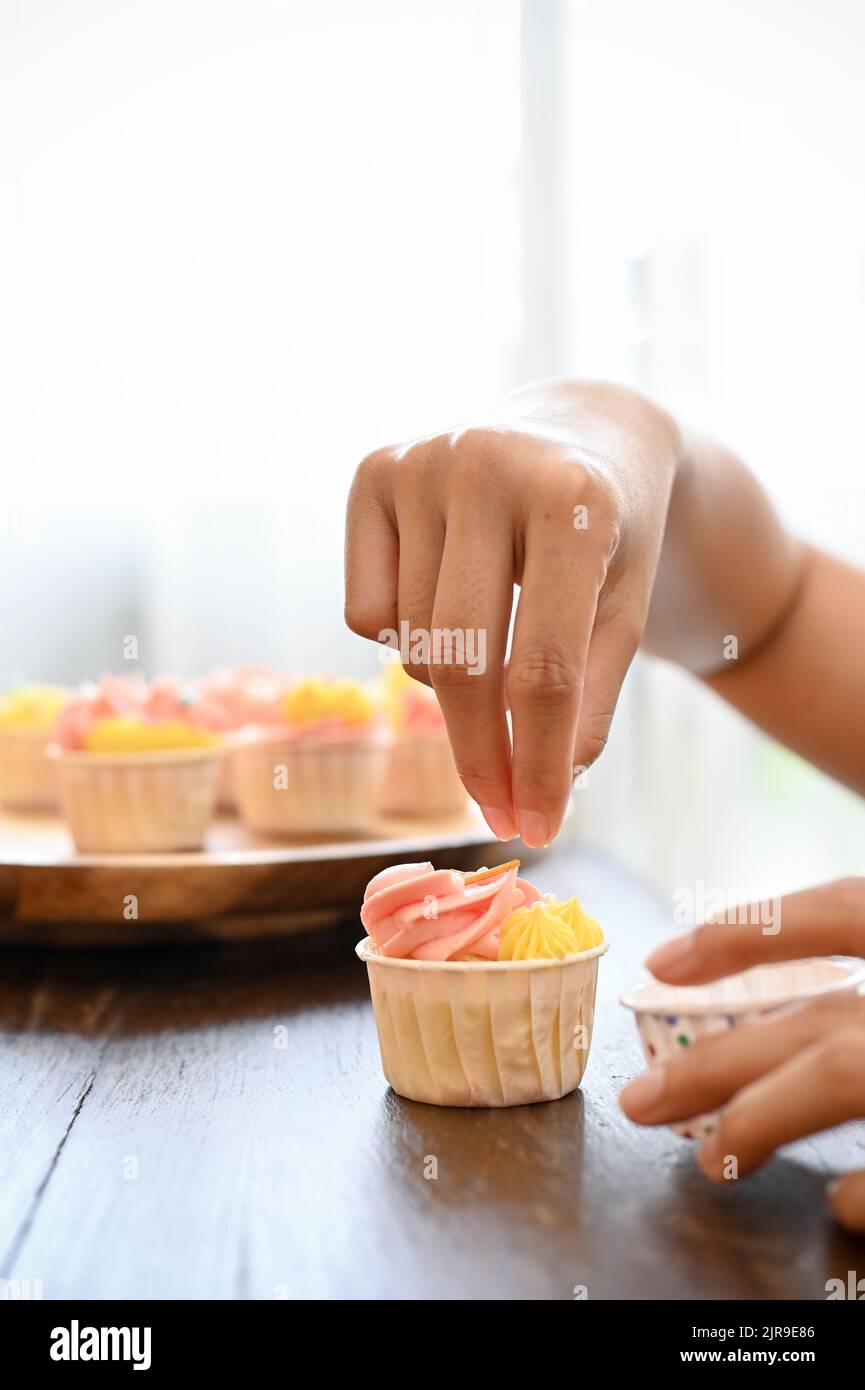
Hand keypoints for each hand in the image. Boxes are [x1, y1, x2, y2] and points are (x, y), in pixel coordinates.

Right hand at [344, 380, 679, 844]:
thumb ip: (590, 698)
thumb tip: (543, 787)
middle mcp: (486, 464)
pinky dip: (402, 639)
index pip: (545, 665)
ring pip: (410, 643)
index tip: (539, 824)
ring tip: (494, 670)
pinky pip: (365, 612)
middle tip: (501, 812)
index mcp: (571, 497)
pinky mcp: (373, 470)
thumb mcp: (626, 611)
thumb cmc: (611, 537)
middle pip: (465, 662)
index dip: (538, 761)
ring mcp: (421, 460)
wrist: (586, 435)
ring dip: (451, 692)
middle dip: (482, 755)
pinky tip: (447, 607)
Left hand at [619, 878, 864, 1232]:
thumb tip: (815, 1002)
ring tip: (709, 1159)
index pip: (841, 909)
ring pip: (838, 1077)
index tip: (661, 961)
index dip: (751, 930)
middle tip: (638, 1101)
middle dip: (717, 1061)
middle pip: (818, 1019)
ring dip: (761, 1119)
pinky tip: (838, 1203)